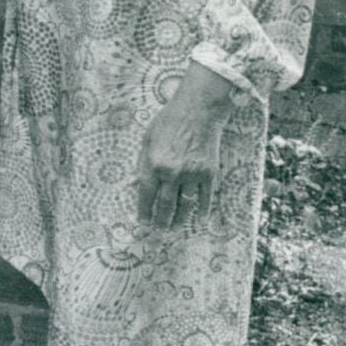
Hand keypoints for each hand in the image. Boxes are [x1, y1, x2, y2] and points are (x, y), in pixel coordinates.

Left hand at [136, 67, 233, 228]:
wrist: (198, 111)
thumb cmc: (169, 122)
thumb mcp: (147, 140)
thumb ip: (142, 163)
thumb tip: (136, 185)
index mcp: (154, 164)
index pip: (146, 196)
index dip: (144, 212)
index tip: (143, 223)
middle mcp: (172, 173)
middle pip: (165, 206)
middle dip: (161, 222)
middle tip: (158, 234)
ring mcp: (192, 175)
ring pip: (185, 206)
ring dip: (179, 221)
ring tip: (174, 230)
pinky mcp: (209, 173)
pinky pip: (205, 198)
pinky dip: (201, 211)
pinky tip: (198, 219)